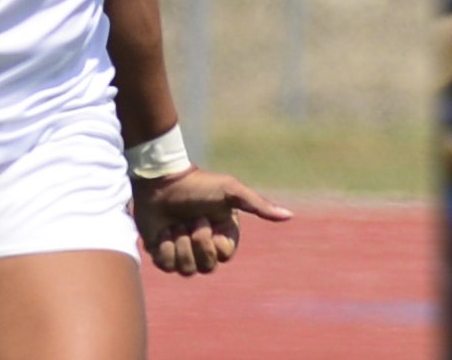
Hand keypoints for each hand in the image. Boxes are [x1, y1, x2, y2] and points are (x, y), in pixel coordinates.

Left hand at [132, 168, 291, 275]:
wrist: (161, 181)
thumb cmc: (198, 184)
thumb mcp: (230, 192)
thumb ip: (259, 206)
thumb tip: (290, 215)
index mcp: (224, 233)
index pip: (224, 256)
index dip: (212, 242)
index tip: (205, 218)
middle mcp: (206, 245)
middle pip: (206, 267)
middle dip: (196, 242)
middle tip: (189, 220)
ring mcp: (184, 251)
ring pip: (186, 270)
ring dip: (179, 244)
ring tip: (175, 224)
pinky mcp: (163, 254)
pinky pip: (166, 266)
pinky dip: (164, 247)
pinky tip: (163, 231)